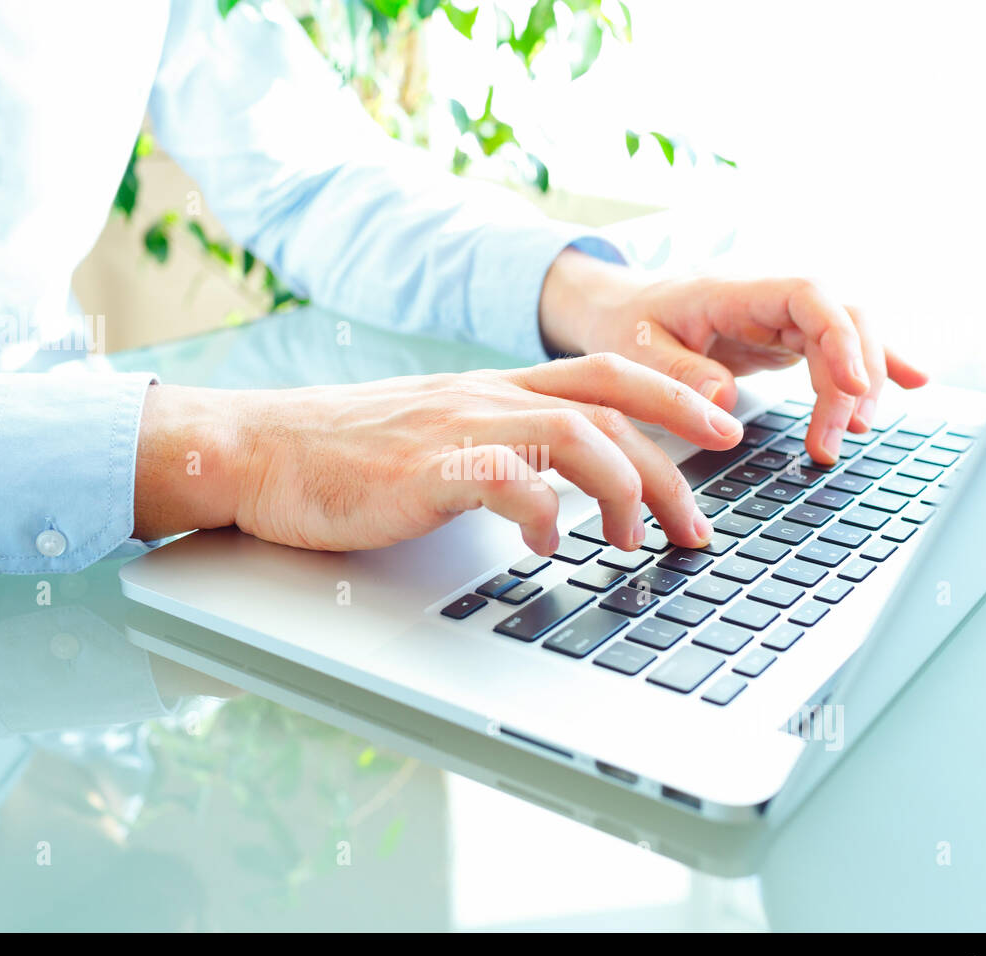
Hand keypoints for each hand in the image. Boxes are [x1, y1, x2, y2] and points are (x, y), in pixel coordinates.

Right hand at [133, 354, 742, 554]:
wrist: (260, 448)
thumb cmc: (345, 454)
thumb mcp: (437, 439)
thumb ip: (498, 452)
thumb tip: (554, 493)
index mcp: (495, 388)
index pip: (607, 377)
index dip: (676, 397)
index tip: (725, 430)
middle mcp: (487, 396)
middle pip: (610, 404)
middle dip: (673, 463)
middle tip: (699, 525)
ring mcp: (456, 426)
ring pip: (573, 434)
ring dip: (622, 490)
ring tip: (632, 544)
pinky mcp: (423, 467)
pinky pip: (504, 481)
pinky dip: (541, 515)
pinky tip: (547, 549)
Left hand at [539, 249, 928, 462]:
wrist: (623, 310)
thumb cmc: (628, 325)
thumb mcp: (636, 350)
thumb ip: (678, 374)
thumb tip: (723, 402)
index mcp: (736, 290)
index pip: (809, 297)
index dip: (839, 338)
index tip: (853, 386)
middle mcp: (770, 296)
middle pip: (842, 320)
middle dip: (850, 380)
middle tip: (835, 440)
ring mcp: (784, 317)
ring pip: (849, 336)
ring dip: (860, 385)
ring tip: (850, 435)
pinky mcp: (789, 338)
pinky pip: (840, 346)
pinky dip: (878, 364)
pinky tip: (915, 382)